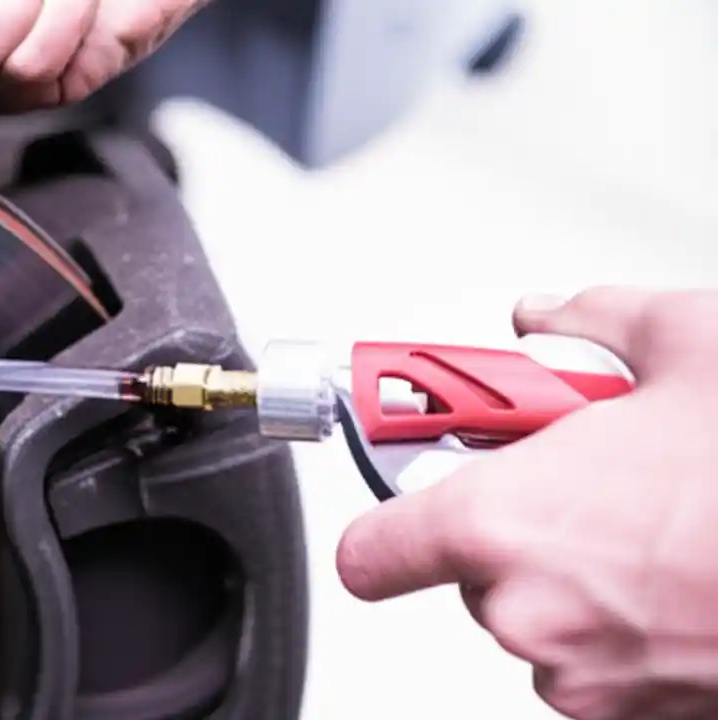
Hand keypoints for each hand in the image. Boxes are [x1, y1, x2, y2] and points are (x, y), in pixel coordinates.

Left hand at [337, 287, 717, 719]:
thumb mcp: (687, 340)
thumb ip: (587, 320)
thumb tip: (547, 316)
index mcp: (506, 522)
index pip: (372, 553)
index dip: (382, 523)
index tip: (398, 498)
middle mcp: (532, 613)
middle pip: (471, 575)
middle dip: (517, 529)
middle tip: (582, 482)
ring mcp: (593, 678)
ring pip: (542, 621)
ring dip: (578, 578)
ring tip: (657, 524)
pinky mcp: (647, 715)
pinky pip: (603, 662)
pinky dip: (628, 623)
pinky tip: (686, 570)